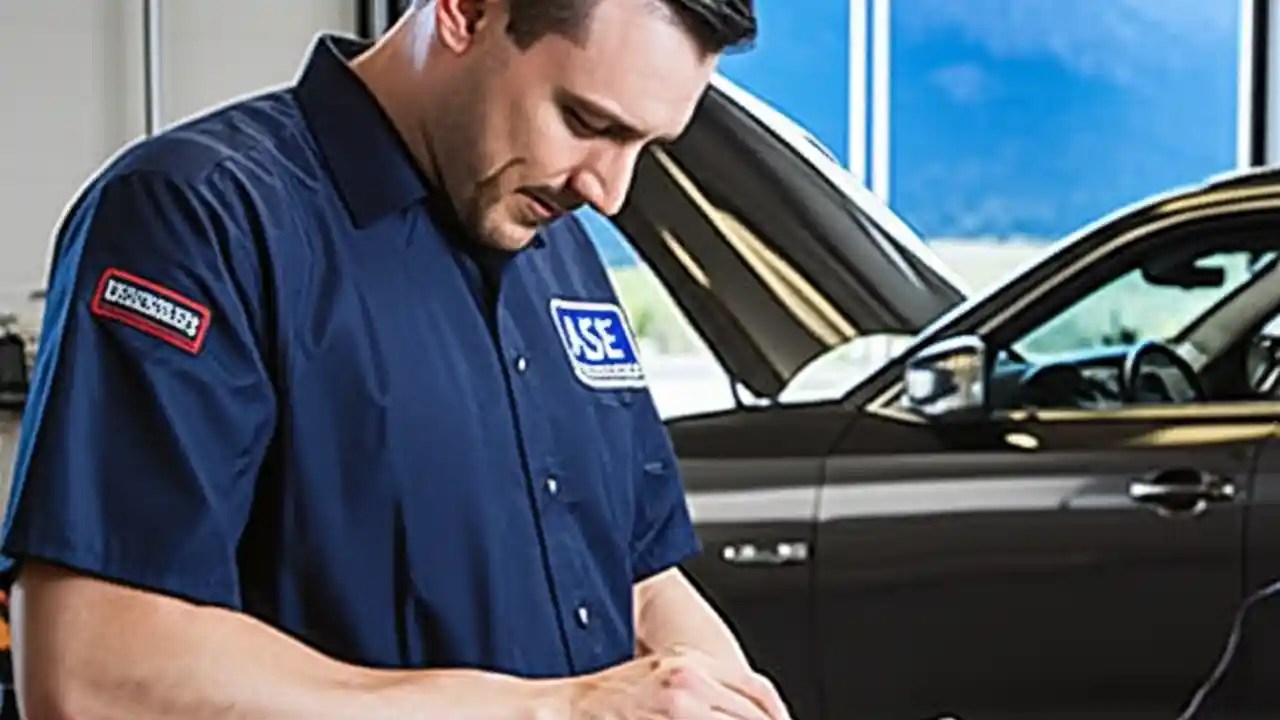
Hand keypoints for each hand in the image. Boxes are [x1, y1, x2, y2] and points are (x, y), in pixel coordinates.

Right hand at [564, 645, 791, 719]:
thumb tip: (750, 709)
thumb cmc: (615, 697)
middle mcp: (690, 682)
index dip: (777, 715)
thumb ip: (708, 687)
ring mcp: (679, 707)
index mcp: (694, 663)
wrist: (572, 709)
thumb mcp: (666, 674)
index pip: (758, 691)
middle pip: (752, 714)